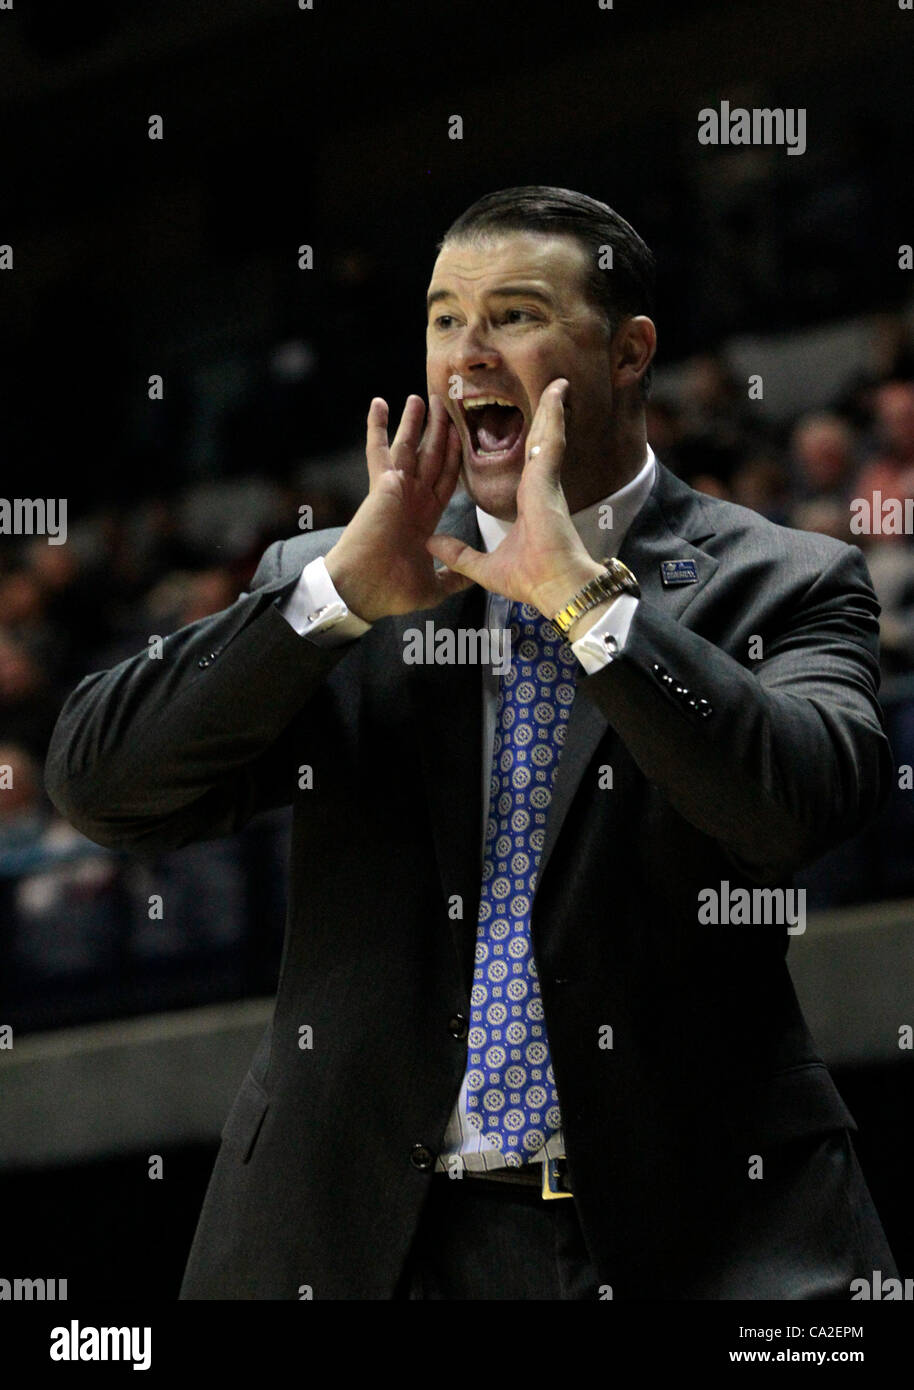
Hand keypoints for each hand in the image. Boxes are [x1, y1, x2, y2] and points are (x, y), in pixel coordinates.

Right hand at [324, 393, 473, 620]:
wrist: (364, 591)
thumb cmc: (391, 591)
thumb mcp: (434, 586)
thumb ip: (452, 577)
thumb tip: (471, 579)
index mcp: (425, 518)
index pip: (445, 479)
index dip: (454, 457)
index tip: (462, 436)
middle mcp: (412, 499)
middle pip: (431, 456)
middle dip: (439, 431)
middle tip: (446, 406)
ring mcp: (397, 490)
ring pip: (409, 447)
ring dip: (415, 421)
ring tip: (423, 397)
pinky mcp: (382, 485)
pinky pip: (378, 450)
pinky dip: (377, 426)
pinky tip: (379, 403)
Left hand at [425, 379, 603, 617]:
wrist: (554, 588)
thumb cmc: (531, 581)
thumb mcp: (482, 567)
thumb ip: (458, 554)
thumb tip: (433, 543)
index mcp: (526, 503)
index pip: (521, 465)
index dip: (520, 445)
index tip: (518, 428)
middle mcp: (537, 488)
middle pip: (536, 444)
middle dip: (541, 419)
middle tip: (548, 392)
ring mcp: (543, 481)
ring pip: (546, 435)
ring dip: (551, 409)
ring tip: (557, 383)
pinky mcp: (546, 478)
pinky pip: (550, 438)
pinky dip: (553, 415)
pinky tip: (557, 393)